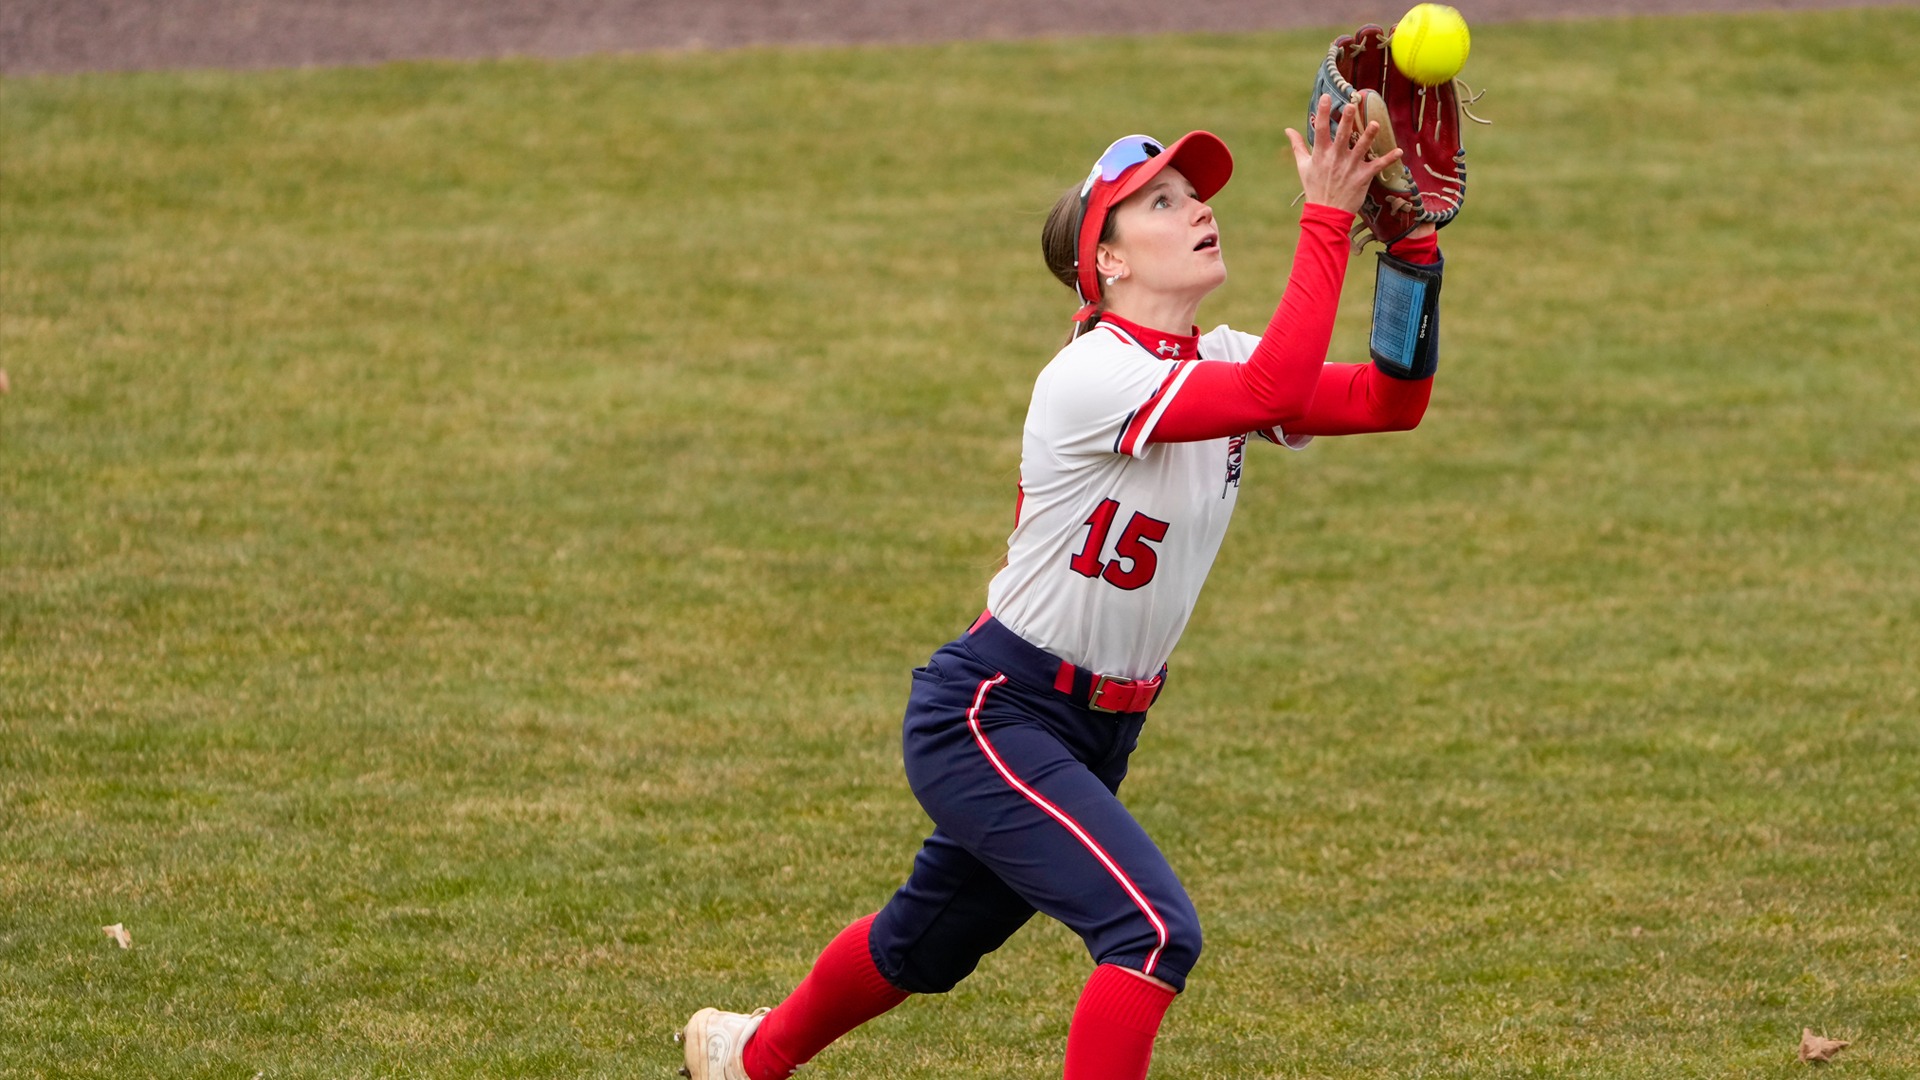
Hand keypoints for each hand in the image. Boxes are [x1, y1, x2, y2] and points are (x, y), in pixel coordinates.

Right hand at [1285, 94, 1403, 213]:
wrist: (1326, 213)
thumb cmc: (1314, 188)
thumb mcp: (1303, 166)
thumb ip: (1298, 146)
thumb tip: (1288, 130)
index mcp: (1320, 154)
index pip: (1321, 130)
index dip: (1324, 113)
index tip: (1327, 97)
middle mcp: (1335, 159)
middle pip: (1342, 136)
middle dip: (1347, 120)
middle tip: (1352, 105)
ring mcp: (1350, 168)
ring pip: (1361, 148)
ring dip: (1369, 136)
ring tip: (1376, 124)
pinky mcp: (1362, 177)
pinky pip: (1377, 166)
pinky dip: (1388, 159)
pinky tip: (1399, 152)